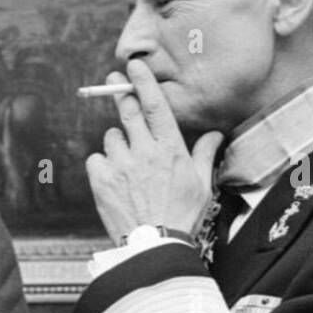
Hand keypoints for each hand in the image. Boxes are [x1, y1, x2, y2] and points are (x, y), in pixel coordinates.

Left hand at [85, 59, 223, 242]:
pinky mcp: (101, 180)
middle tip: (114, 82)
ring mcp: (120, 165)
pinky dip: (102, 164)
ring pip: (112, 137)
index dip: (143, 82)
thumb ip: (204, 154)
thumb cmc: (181, 217)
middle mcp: (144, 152)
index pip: (155, 106)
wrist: (154, 246)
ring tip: (128, 166)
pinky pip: (96, 159)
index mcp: (170, 149)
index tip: (134, 66)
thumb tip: (215, 134)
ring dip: (117, 143)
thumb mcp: (201, 185)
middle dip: (120, 93)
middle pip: (127, 112)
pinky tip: (114, 179)